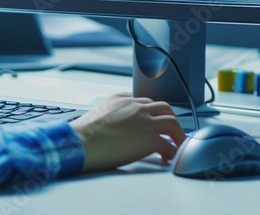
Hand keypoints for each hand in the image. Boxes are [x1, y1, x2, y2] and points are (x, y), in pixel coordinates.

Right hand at [69, 93, 186, 172]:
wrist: (81, 143)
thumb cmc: (83, 133)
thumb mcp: (96, 112)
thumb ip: (110, 110)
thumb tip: (113, 119)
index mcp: (122, 100)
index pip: (144, 101)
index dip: (152, 113)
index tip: (153, 121)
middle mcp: (136, 107)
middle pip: (164, 108)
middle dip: (170, 119)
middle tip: (172, 130)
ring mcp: (145, 122)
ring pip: (172, 123)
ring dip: (178, 134)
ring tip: (178, 144)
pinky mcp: (150, 140)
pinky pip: (169, 146)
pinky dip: (172, 153)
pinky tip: (168, 159)